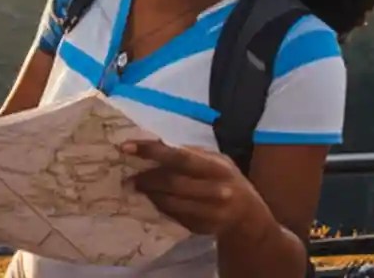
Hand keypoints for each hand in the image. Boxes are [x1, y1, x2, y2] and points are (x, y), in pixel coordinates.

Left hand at [122, 140, 275, 243]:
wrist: (247, 215)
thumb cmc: (224, 178)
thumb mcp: (215, 160)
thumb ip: (190, 153)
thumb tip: (154, 144)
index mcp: (217, 168)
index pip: (179, 157)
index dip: (151, 151)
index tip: (126, 147)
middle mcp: (216, 191)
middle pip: (171, 183)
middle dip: (146, 178)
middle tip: (127, 174)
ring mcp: (210, 213)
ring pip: (170, 202)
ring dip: (149, 193)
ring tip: (134, 185)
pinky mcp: (202, 228)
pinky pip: (173, 215)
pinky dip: (159, 205)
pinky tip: (152, 198)